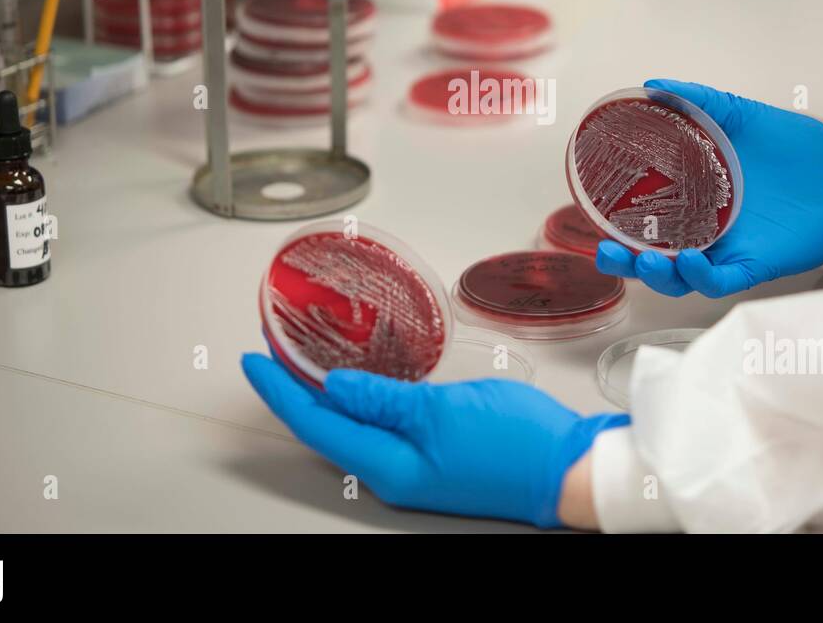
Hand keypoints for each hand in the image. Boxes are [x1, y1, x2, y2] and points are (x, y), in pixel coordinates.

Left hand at [242, 354, 626, 527]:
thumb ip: (383, 399)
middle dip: (294, 391)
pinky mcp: (435, 452)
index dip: (281, 391)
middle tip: (272, 352)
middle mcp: (393, 470)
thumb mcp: (440, 412)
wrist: (568, 469)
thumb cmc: (512, 443)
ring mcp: (415, 464)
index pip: (316, 425)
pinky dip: (360, 399)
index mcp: (388, 465)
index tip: (254, 359)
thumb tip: (335, 386)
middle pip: (327, 429)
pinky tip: (358, 381)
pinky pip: (381, 426)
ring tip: (302, 360)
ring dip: (325, 394)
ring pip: (353, 427)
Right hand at [597, 78, 822, 297]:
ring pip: (681, 277)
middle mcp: (705, 230)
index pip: (645, 220)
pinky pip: (722, 280)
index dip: (615, 225)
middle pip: (653, 257)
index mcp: (693, 200)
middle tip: (606, 251)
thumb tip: (653, 85)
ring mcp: (728, 249)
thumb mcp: (739, 116)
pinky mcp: (755, 263)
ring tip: (643, 259)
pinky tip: (691, 261)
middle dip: (625, 262)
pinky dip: (703, 276)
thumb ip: (698, 102)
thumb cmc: (793, 146)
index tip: (592, 218)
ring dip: (658, 273)